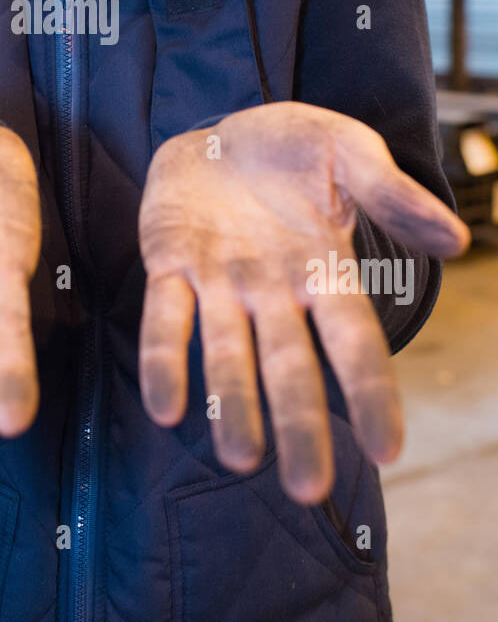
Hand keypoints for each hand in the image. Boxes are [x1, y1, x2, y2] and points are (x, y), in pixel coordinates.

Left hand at [137, 101, 468, 502]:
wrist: (221, 131)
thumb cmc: (295, 148)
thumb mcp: (349, 153)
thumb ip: (392, 194)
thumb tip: (456, 239)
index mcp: (325, 271)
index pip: (354, 342)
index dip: (370, 393)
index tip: (388, 450)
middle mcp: (274, 292)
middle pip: (291, 366)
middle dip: (298, 424)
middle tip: (306, 489)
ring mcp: (220, 285)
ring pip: (227, 353)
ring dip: (232, 404)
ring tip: (239, 457)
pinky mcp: (169, 266)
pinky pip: (166, 319)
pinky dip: (164, 361)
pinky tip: (165, 408)